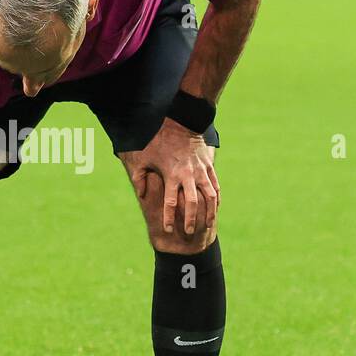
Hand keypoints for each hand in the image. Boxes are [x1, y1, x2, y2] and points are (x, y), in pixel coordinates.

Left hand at [131, 118, 219, 234]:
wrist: (182, 123)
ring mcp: (201, 171)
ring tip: (208, 225)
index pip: (171, 202)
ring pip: (210, 197)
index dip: (169, 217)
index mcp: (172, 175)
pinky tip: (215, 209)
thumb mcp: (144, 158)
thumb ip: (140, 177)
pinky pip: (215, 186)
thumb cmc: (160, 141)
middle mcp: (188, 175)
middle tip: (190, 232)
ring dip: (209, 212)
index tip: (168, 229)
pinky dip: (216, 199)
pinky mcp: (209, 166)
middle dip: (192, 220)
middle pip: (193, 203)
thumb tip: (140, 194)